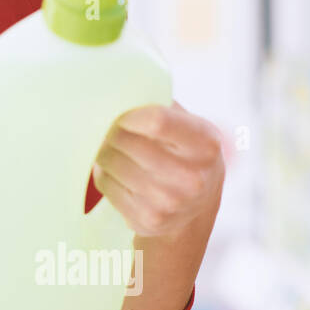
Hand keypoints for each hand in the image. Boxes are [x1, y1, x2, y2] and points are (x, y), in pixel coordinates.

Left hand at [91, 101, 225, 238]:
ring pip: (112, 164)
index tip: (121, 114)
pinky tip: (115, 172)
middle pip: (127, 142)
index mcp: (205, 143)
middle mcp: (192, 177)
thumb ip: (160, 105)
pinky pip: (107, 186)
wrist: (197, 205)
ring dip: (104, 153)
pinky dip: (104, 175)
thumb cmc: (185, 151)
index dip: (129, 114)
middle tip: (108, 129)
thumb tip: (116, 89)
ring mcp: (170, 202)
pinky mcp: (149, 220)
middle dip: (110, 132)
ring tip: (111, 149)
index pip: (156, 121)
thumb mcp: (188, 125)